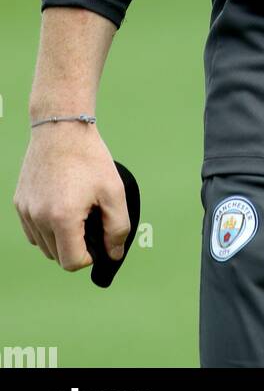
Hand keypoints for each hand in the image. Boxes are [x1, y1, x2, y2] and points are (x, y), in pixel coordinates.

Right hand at [13, 122, 129, 270]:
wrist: (62, 128)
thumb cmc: (89, 158)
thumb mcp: (114, 191)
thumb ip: (117, 227)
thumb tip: (113, 254)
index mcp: (62, 218)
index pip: (72, 263)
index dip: (90, 256)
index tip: (98, 239)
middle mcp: (38, 218)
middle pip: (57, 256)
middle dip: (76, 246)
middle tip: (90, 219)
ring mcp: (25, 211)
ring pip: (43, 245)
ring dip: (60, 238)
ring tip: (76, 210)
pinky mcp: (19, 203)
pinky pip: (32, 230)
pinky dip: (46, 227)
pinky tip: (61, 207)